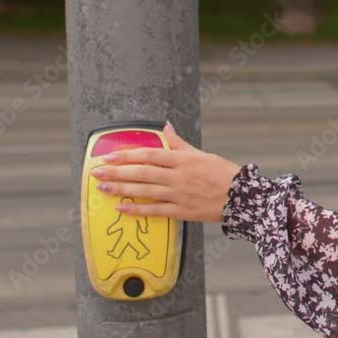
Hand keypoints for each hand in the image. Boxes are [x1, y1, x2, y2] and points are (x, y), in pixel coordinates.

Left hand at [92, 122, 240, 221]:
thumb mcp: (202, 154)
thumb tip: (167, 126)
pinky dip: (138, 209)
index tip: (110, 157)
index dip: (127, 155)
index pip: (149, 154)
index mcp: (183, 159)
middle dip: (117, 172)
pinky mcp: (181, 211)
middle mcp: (178, 176)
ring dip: (122, 189)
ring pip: (144, 190)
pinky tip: (122, 208)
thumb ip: (180, 142)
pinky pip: (155, 210)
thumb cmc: (223, 173)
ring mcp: (178, 194)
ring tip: (103, 188)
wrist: (240, 197)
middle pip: (142, 172)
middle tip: (97, 172)